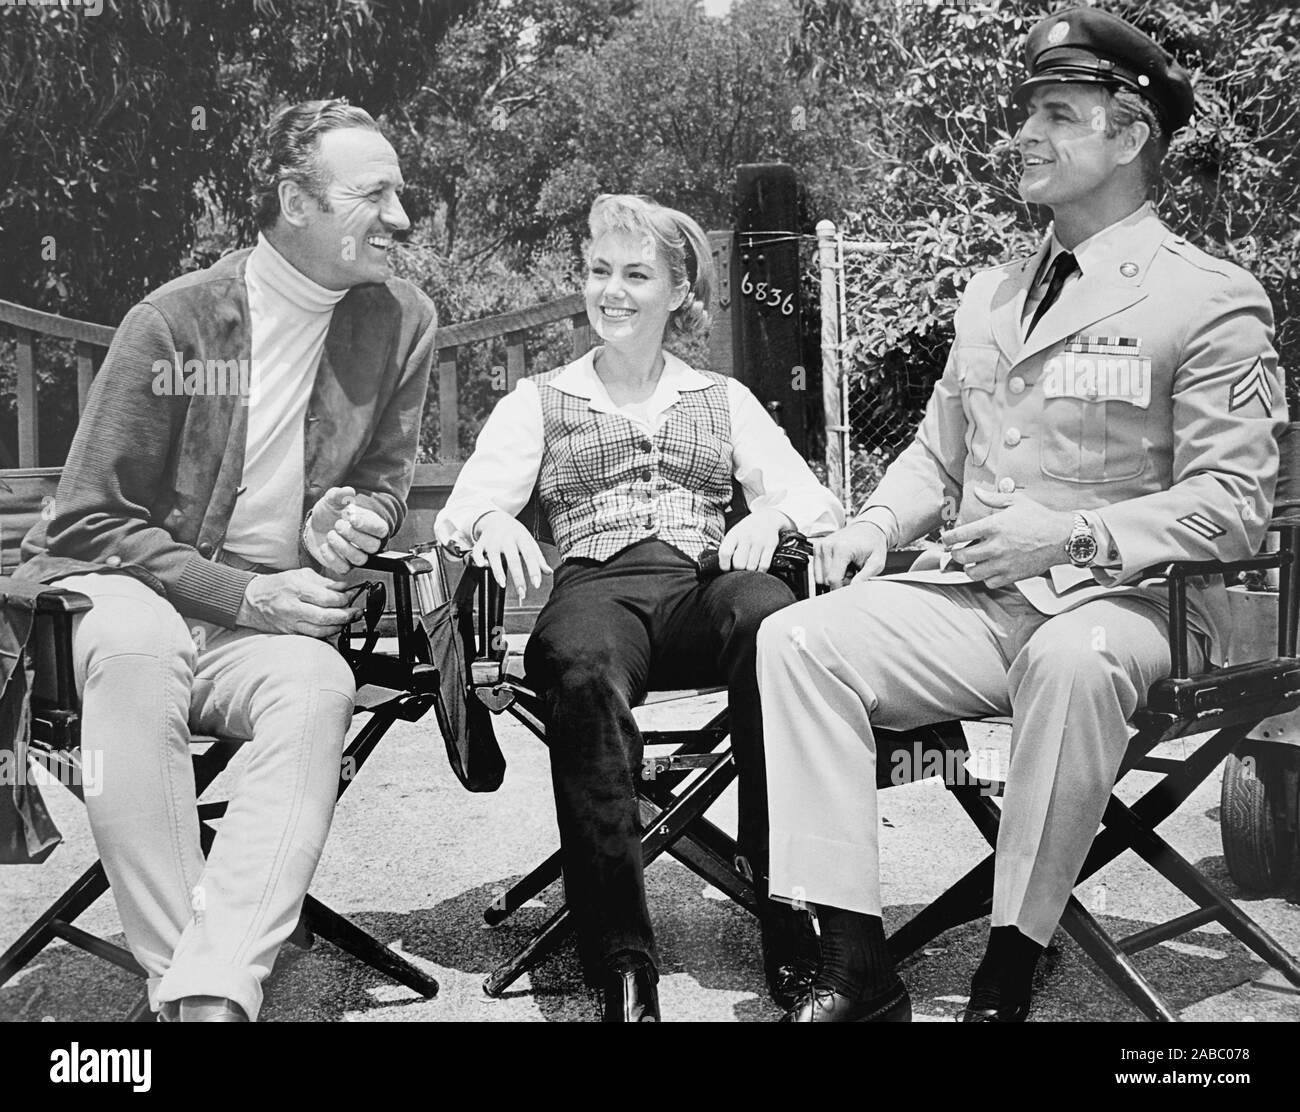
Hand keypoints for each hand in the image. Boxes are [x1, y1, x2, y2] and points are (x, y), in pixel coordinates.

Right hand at [237, 569, 357, 636]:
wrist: (250, 601)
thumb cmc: (275, 586)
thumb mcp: (300, 575)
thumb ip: (324, 582)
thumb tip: (344, 587)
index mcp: (295, 588)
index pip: (326, 597)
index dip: (343, 598)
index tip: (351, 596)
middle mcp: (292, 607)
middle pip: (325, 617)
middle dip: (345, 615)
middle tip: (355, 612)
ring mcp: (290, 623)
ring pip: (320, 631)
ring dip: (338, 627)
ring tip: (346, 620)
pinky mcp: (289, 634)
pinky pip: (312, 637)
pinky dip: (326, 634)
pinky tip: (333, 628)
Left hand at [304, 486, 388, 574]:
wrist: (314, 527)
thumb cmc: (329, 513)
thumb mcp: (332, 500)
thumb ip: (339, 494)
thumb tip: (349, 491)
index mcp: (371, 526)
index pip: (381, 530)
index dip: (368, 525)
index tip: (352, 517)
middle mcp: (367, 543)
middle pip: (372, 546)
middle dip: (354, 535)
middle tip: (338, 524)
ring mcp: (355, 555)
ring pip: (360, 559)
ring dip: (343, 546)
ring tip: (331, 534)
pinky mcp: (343, 565)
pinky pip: (344, 568)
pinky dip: (332, 557)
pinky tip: (325, 546)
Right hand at [471, 510, 551, 601]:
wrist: (495, 517)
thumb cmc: (514, 532)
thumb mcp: (528, 541)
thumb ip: (538, 558)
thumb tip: (548, 572)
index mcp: (521, 537)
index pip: (530, 555)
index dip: (534, 570)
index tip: (536, 584)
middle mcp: (507, 538)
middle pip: (513, 559)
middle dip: (518, 577)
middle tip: (522, 593)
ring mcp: (493, 540)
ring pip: (494, 556)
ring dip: (497, 570)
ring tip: (502, 584)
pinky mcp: (481, 542)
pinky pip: (477, 551)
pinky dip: (478, 559)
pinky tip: (482, 566)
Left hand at [718, 508, 791, 571]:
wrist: (766, 518)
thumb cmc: (746, 530)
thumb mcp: (734, 533)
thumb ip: (728, 548)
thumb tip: (724, 568)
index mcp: (734, 534)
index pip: (725, 553)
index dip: (724, 565)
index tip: (726, 568)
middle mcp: (746, 537)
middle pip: (739, 564)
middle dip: (738, 570)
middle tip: (739, 568)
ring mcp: (759, 542)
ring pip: (751, 567)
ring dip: (749, 571)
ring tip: (748, 566)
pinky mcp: (770, 546)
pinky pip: (764, 566)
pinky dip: (760, 571)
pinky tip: (758, 567)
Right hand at [813, 521, 888, 587]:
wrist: (868, 529)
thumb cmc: (873, 544)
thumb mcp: (876, 562)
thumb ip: (865, 577)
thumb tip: (853, 588)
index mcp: (842, 548)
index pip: (833, 579)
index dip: (842, 589)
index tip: (852, 586)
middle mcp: (827, 545)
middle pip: (825, 579)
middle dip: (839, 582)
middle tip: (852, 573)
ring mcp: (820, 546)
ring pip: (819, 577)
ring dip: (833, 577)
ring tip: (847, 569)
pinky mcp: (817, 548)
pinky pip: (817, 571)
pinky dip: (828, 572)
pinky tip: (840, 565)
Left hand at [940, 487, 1072, 588]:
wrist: (1062, 538)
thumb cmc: (1040, 519)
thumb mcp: (1016, 502)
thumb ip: (993, 498)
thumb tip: (976, 491)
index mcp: (994, 526)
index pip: (960, 535)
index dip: (948, 539)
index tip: (946, 540)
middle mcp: (996, 546)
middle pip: (962, 556)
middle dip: (955, 554)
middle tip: (957, 551)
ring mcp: (1003, 563)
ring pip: (973, 573)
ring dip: (969, 568)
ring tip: (972, 562)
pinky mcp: (1012, 575)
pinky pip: (990, 582)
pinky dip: (986, 578)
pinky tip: (989, 570)